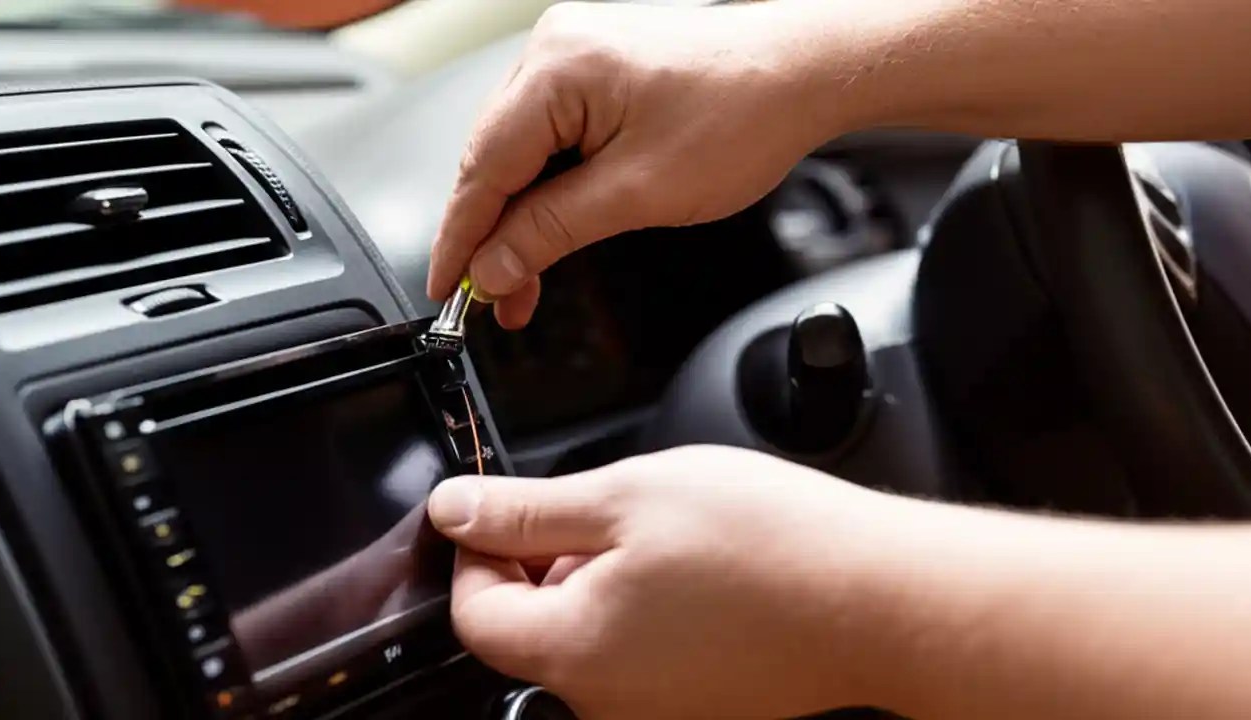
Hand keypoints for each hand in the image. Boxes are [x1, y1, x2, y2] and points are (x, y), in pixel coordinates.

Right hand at [427, 1, 844, 327]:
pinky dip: (548, 188)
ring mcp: (574, 55)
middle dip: (492, 238)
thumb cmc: (743, 114)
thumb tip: (493, 266)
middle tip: (496, 300)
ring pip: (521, 153)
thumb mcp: (638, 194)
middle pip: (495, 160)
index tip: (446, 288)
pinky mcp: (596, 70)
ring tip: (525, 281)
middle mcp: (554, 49)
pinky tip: (549, 230)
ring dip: (521, 218)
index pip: (483, 168)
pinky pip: (550, 136)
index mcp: (556, 68)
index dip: (461, 238)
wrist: (804, 75)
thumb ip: (552, 232)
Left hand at [427, 446, 884, 719]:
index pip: (472, 614)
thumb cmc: (769, 544)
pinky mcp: (701, 709)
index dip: (480, 551)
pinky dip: (649, 613)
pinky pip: (643, 660)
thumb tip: (452, 512)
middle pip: (531, 632)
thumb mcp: (625, 497)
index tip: (510, 510)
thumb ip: (524, 513)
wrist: (882, 599)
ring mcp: (657, 714)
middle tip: (605, 511)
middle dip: (546, 564)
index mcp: (571, 652)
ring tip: (665, 538)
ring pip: (591, 640)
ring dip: (602, 583)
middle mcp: (605, 704)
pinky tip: (698, 575)